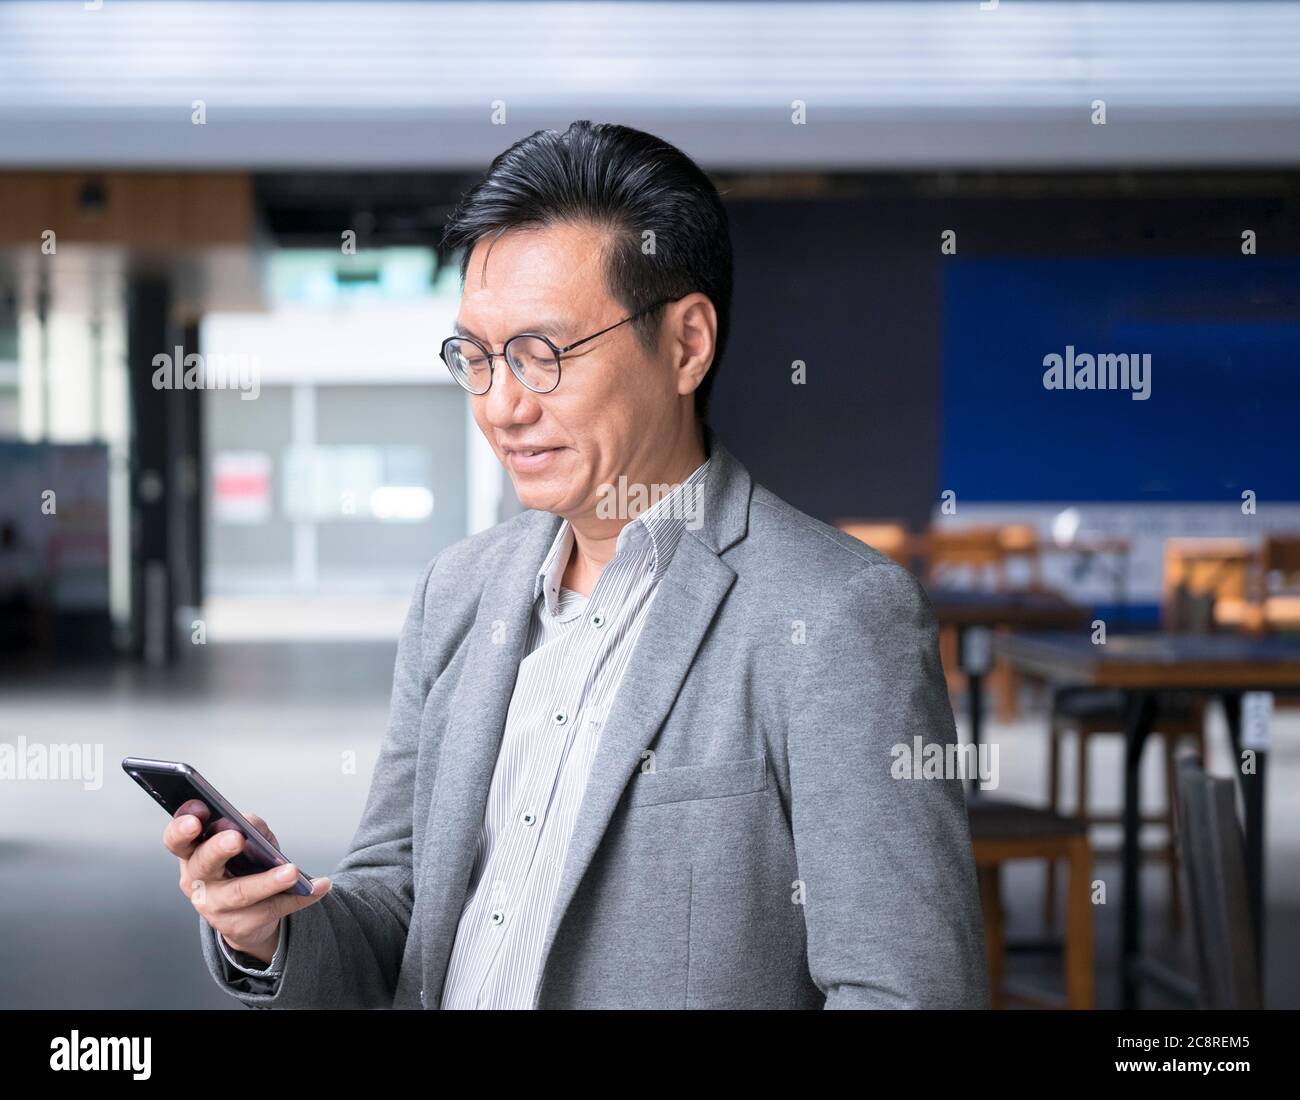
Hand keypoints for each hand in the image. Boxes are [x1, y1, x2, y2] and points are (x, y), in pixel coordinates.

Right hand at [164, 799, 330, 964]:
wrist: (249, 914)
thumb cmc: (241, 866)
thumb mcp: (245, 842)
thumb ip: (248, 828)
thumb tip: (250, 824)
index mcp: (192, 854)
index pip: (177, 840)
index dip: (182, 827)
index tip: (199, 812)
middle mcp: (197, 881)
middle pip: (204, 864)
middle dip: (219, 849)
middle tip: (237, 837)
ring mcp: (216, 907)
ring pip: (241, 893)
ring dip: (268, 881)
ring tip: (292, 870)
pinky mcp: (240, 926)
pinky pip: (273, 909)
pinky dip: (300, 897)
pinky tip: (320, 886)